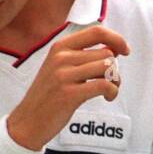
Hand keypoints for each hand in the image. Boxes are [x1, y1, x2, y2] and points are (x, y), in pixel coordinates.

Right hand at [7, 25, 130, 152]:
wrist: (27, 122)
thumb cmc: (47, 96)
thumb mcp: (58, 68)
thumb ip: (81, 56)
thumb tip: (113, 49)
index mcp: (60, 47)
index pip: (96, 32)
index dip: (116, 39)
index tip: (125, 50)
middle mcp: (61, 57)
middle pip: (106, 53)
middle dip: (115, 69)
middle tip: (111, 82)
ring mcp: (64, 75)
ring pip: (107, 67)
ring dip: (115, 80)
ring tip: (109, 90)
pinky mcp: (70, 94)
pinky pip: (104, 85)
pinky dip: (112, 91)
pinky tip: (107, 97)